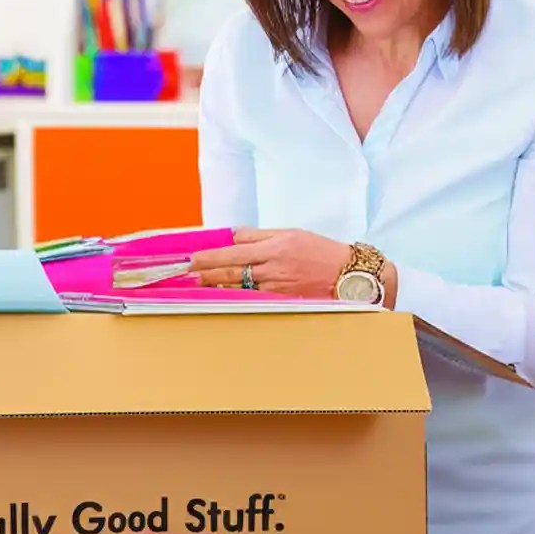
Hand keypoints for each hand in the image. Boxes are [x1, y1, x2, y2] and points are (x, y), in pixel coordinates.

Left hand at [189, 227, 352, 296]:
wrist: (347, 274)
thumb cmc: (320, 251)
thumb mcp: (290, 233)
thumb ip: (259, 235)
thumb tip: (233, 236)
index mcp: (274, 248)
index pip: (234, 252)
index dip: (211, 256)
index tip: (193, 258)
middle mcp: (273, 268)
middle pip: (232, 272)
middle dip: (207, 273)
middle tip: (188, 274)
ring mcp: (276, 287)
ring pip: (239, 288)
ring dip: (217, 287)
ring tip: (199, 284)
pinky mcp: (281, 300)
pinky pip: (252, 298)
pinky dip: (236, 296)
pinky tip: (222, 295)